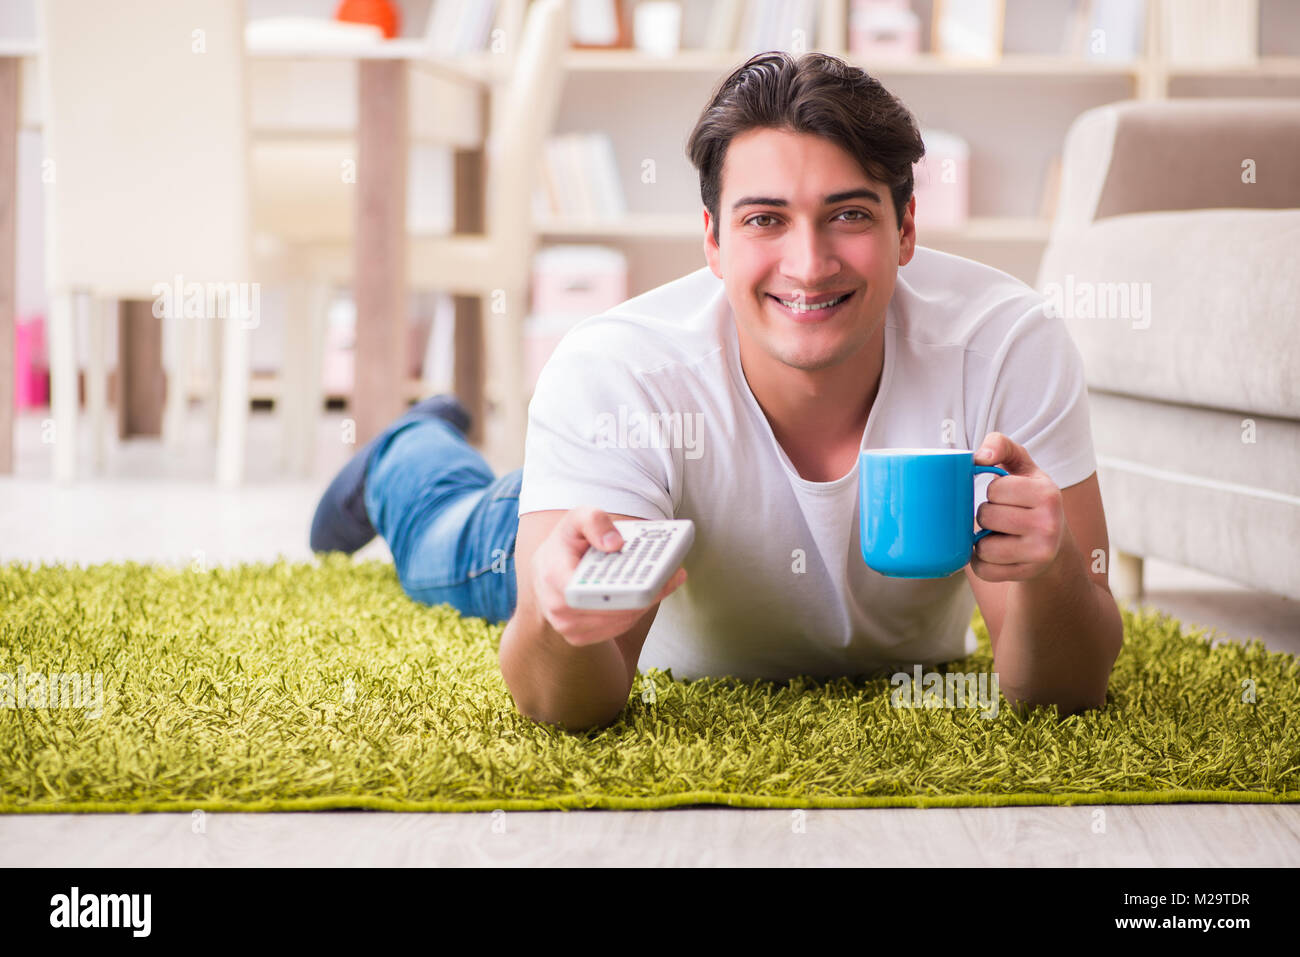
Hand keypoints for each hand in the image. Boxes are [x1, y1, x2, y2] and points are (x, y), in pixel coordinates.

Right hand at [532, 507, 687, 646]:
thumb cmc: (564, 545)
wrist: (545, 573)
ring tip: (669, 579)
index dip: (621, 588)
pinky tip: (654, 593)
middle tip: (673, 573)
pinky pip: (618, 627)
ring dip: (647, 601)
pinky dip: (638, 611)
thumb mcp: (575, 520)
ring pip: (620, 620)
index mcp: (554, 577)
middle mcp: (559, 609)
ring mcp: (569, 628)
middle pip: (613, 608)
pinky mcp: (581, 638)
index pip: (591, 590)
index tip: (649, 577)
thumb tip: (615, 543)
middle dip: (645, 592)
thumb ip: (594, 521)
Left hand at [970, 433, 1065, 582]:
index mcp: (1048, 494)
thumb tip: (979, 456)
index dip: (994, 492)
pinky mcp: (1026, 575)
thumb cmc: (1031, 501)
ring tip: (1001, 536)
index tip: (1008, 497)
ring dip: (982, 541)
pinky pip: (982, 569)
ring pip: (982, 546)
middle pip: (985, 517)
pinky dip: (981, 563)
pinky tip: (998, 554)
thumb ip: (1003, 446)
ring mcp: (1039, 553)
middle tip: (1004, 518)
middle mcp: (1049, 525)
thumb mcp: (1023, 468)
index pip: (995, 489)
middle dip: (987, 516)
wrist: (1054, 548)